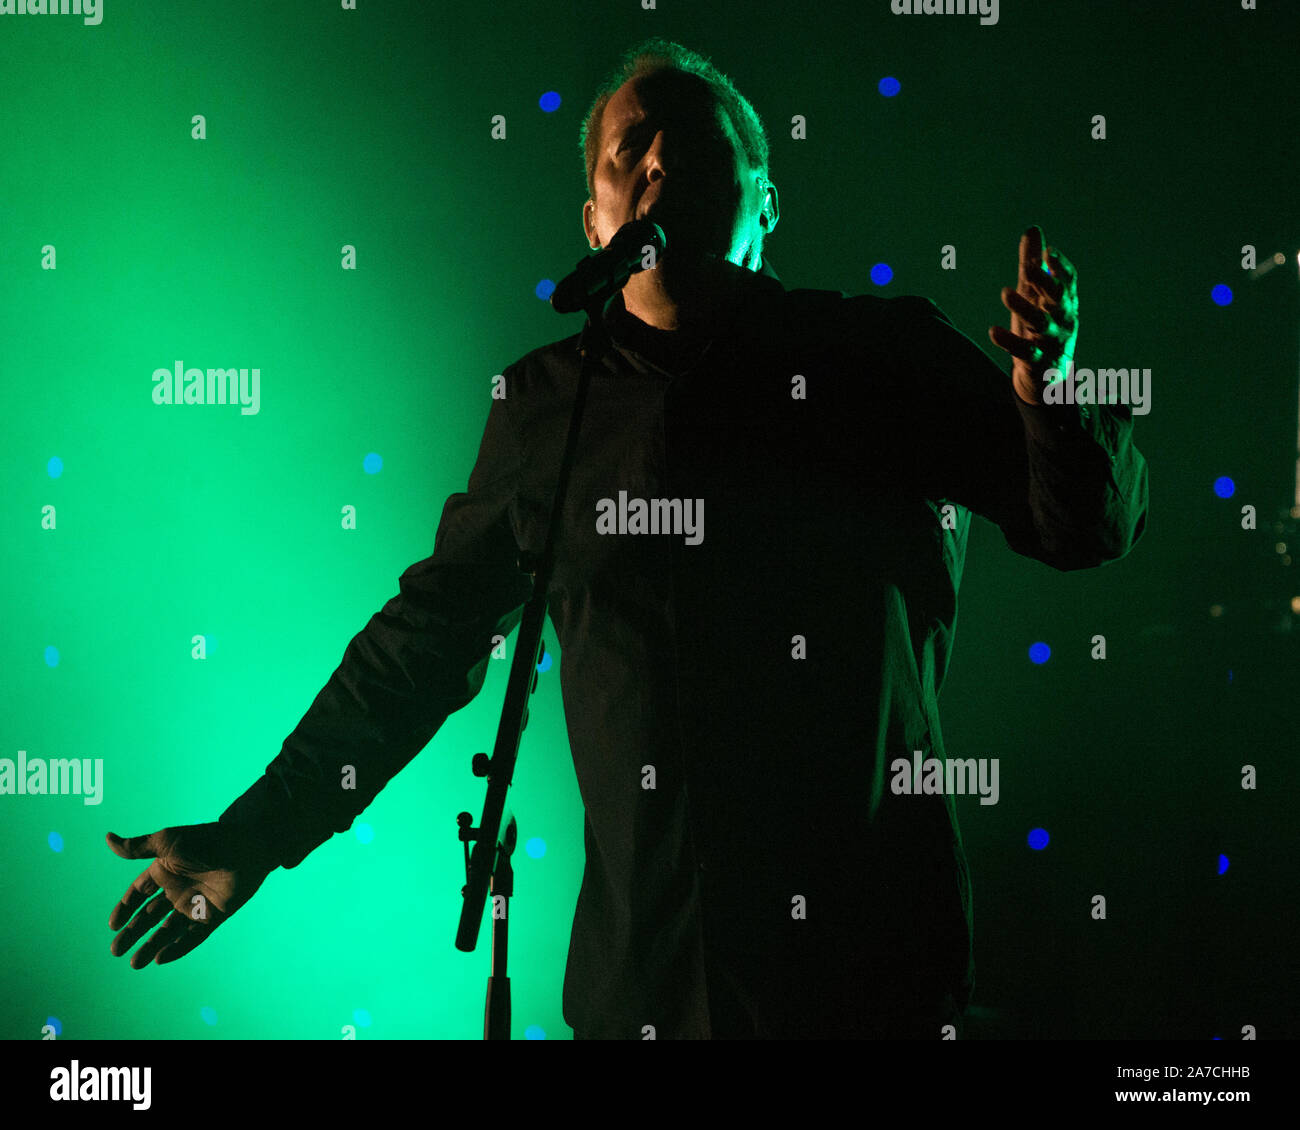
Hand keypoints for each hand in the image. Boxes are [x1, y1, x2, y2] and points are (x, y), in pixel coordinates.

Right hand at [106, 823, 273, 967]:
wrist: (248, 847)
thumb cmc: (208, 840)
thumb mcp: (168, 842)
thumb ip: (138, 847)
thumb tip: (106, 838)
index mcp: (166, 871)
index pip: (139, 893)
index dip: (125, 908)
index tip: (112, 925)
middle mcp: (179, 889)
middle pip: (149, 916)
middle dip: (132, 933)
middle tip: (115, 951)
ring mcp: (196, 903)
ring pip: (168, 930)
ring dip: (151, 946)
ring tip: (134, 963)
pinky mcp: (214, 915)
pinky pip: (193, 936)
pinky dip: (178, 948)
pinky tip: (161, 959)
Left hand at [988, 225, 1078, 405]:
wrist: (1046, 375)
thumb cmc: (1040, 327)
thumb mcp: (1035, 295)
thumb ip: (1033, 265)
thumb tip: (1033, 230)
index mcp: (1065, 304)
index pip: (1069, 282)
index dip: (1061, 268)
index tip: (1049, 252)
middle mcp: (1063, 321)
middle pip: (1058, 299)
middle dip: (1045, 283)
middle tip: (1029, 267)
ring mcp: (1052, 342)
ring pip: (1041, 323)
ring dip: (1024, 307)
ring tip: (1005, 292)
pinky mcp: (1037, 361)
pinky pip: (1024, 351)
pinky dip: (1008, 341)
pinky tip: (993, 330)